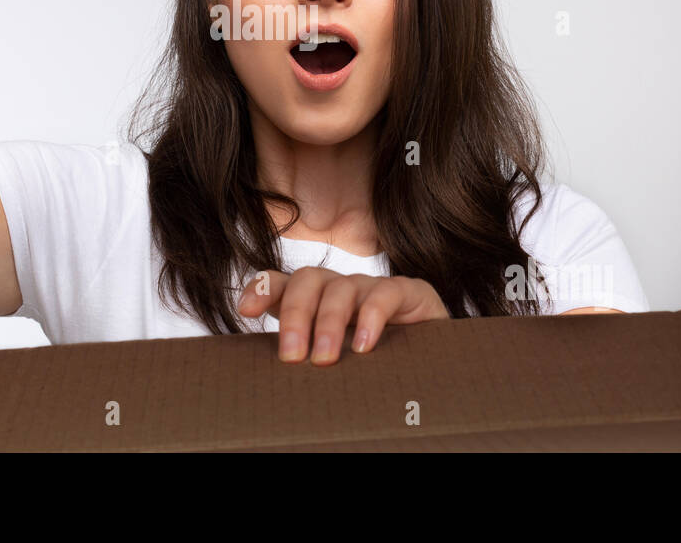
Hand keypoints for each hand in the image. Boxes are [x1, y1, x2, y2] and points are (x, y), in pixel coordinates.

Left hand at [238, 267, 449, 364]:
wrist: (436, 367)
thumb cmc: (377, 369)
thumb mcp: (336, 366)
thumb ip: (309, 364)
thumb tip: (276, 399)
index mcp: (316, 302)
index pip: (283, 284)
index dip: (263, 290)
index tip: (245, 311)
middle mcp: (341, 288)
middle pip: (307, 281)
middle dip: (295, 315)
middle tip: (292, 356)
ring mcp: (373, 287)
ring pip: (341, 288)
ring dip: (329, 323)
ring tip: (325, 358)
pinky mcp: (409, 291)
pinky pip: (386, 293)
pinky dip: (372, 316)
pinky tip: (364, 345)